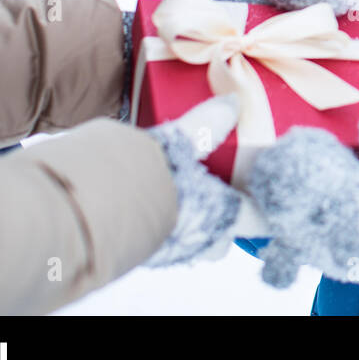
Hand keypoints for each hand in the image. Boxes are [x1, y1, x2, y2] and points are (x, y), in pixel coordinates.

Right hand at [142, 95, 268, 265]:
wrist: (94, 212)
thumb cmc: (149, 177)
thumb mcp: (181, 141)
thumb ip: (207, 123)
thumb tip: (234, 103)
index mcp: (223, 215)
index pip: (258, 221)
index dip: (264, 208)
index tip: (264, 194)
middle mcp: (202, 240)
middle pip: (224, 238)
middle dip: (225, 221)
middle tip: (219, 192)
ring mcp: (173, 252)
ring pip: (195, 243)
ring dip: (194, 223)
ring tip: (183, 195)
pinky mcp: (144, 255)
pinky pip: (166, 243)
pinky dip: (167, 226)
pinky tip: (154, 204)